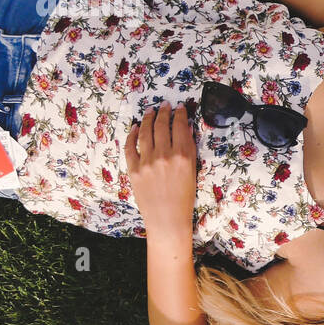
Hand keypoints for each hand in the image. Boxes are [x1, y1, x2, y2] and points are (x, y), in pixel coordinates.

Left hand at [125, 102, 196, 236]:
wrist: (167, 219)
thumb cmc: (184, 198)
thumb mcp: (193, 171)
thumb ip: (189, 149)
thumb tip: (185, 128)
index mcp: (182, 156)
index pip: (180, 126)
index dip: (179, 114)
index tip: (179, 108)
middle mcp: (164, 155)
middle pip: (161, 126)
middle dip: (163, 112)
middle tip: (164, 105)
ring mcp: (147, 162)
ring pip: (145, 132)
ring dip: (147, 119)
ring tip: (150, 111)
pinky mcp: (133, 169)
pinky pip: (130, 147)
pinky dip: (131, 135)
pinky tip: (134, 128)